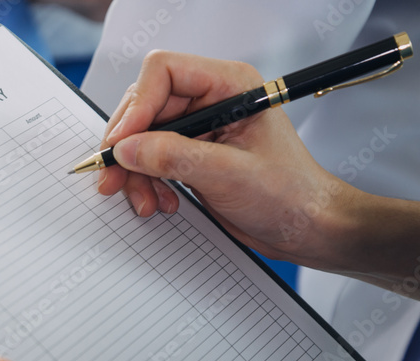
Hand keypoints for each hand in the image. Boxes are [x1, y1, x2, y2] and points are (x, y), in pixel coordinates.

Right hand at [97, 51, 356, 271]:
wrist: (305, 229)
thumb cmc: (289, 195)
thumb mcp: (227, 174)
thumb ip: (173, 157)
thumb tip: (126, 149)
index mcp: (229, 86)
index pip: (163, 73)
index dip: (137, 106)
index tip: (122, 144)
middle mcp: (211, 101)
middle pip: (145, 106)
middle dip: (127, 146)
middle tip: (113, 178)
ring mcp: (199, 129)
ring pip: (142, 137)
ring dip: (134, 172)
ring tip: (145, 201)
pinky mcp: (192, 155)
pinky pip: (151, 160)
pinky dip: (146, 183)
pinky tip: (159, 202)